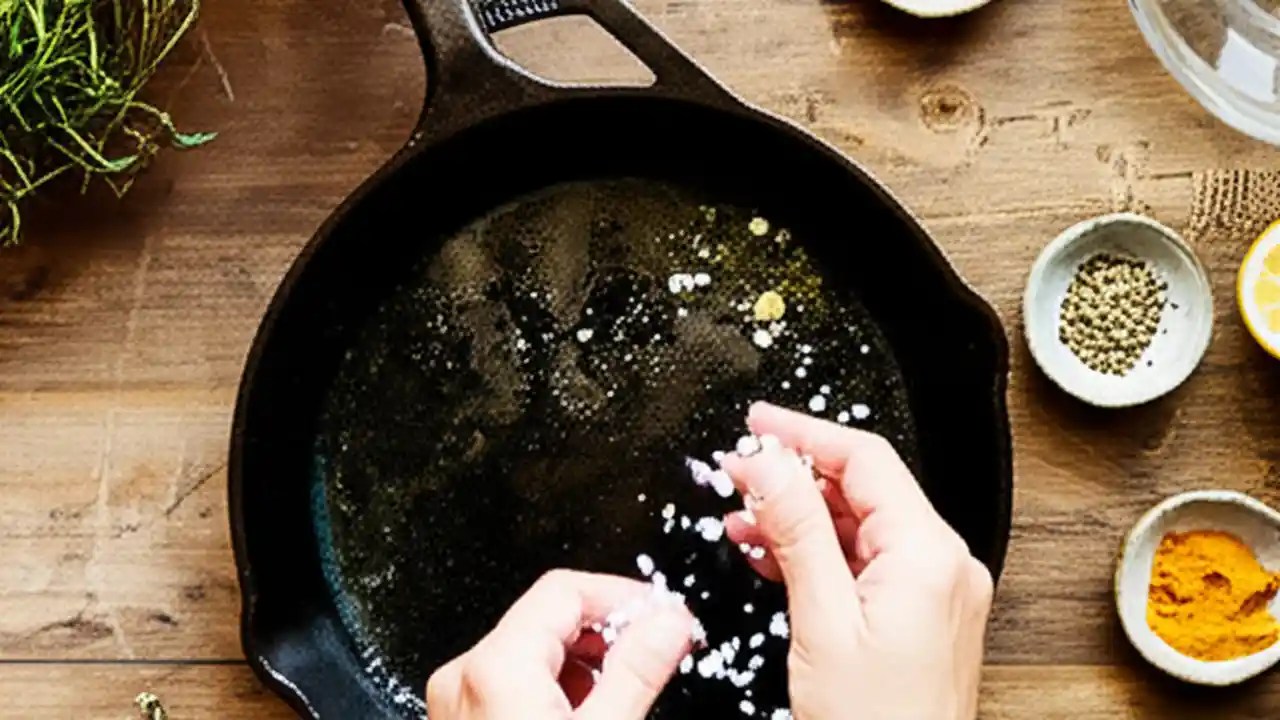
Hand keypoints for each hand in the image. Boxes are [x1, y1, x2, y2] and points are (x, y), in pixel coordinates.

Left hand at [426, 570, 693, 719]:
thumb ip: (639, 670)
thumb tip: (670, 620)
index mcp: (496, 666)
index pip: (566, 590)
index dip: (623, 597)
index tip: (664, 618)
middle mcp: (466, 675)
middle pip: (548, 617)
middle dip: (607, 633)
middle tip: (655, 655)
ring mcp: (456, 701)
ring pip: (532, 650)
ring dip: (584, 664)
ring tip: (620, 698)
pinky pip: (513, 681)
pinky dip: (555, 689)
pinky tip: (583, 715)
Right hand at [721, 402, 993, 719]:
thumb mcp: (820, 620)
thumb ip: (796, 531)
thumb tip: (769, 464)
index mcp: (929, 555)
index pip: (864, 460)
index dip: (804, 433)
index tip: (758, 424)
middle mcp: (945, 566)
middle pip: (864, 489)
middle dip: (796, 477)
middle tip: (741, 472)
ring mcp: (937, 592)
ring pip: (862, 526)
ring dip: (802, 516)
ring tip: (745, 516)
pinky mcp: (923, 616)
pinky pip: (868, 562)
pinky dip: (820, 551)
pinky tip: (775, 553)